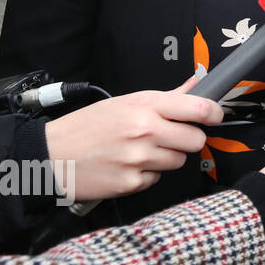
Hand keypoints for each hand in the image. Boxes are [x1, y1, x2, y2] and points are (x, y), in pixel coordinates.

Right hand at [44, 76, 222, 201]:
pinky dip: (147, 175)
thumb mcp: (126, 102)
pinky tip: (127, 166)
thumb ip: (168, 96)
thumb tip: (199, 81)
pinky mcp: (132, 183)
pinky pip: (157, 179)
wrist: (50, 155)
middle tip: (168, 137)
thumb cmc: (88, 126)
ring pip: (178, 161)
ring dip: (166, 158)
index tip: (214, 117)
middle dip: (187, 139)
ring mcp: (139, 158)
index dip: (214, 114)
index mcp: (145, 105)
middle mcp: (145, 130)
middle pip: (196, 140)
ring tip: (140, 151)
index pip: (200, 108)